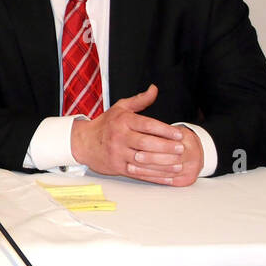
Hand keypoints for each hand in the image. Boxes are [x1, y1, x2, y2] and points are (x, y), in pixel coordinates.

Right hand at [70, 84, 202, 185]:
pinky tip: (168, 176)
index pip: (147, 125)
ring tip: (179, 163)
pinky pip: (140, 173)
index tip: (179, 133)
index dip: (165, 130)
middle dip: (166, 147)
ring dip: (164, 164)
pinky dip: (156, 176)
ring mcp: (118, 153)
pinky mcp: (118, 167)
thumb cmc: (105, 125)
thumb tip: (154, 89)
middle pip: (146, 143)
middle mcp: (119, 137)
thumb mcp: (120, 108)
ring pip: (144, 160)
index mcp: (122, 121)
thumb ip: (139, 100)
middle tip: (181, 148)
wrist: (83, 143)